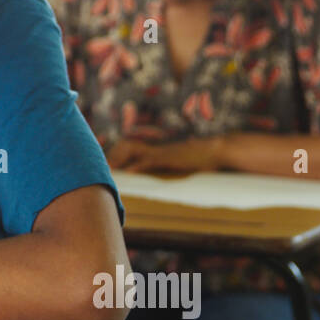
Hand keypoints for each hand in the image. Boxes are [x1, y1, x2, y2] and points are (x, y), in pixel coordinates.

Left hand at [107, 137, 224, 173]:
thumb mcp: (183, 163)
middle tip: (104, 168)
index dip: (119, 155)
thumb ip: (172, 166)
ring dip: (120, 159)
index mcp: (158, 150)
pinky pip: (148, 160)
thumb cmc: (201, 159)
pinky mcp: (168, 158)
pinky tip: (128, 174)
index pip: (132, 148)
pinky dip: (136, 166)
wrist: (215, 150)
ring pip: (133, 150)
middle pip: (127, 146)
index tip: (110, 165)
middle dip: (114, 156)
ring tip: (110, 170)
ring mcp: (161, 152)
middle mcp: (156, 149)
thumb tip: (168, 174)